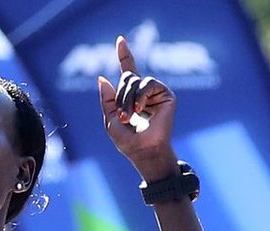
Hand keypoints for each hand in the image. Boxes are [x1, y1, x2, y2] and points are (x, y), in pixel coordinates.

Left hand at [97, 36, 177, 177]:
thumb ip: (107, 99)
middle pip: (127, 77)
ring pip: (136, 80)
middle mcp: (145, 92)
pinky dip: (140, 96)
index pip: (128, 70)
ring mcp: (157, 93)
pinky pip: (149, 83)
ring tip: (129, 116)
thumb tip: (102, 77)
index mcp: (132, 96)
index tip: (121, 39)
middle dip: (120, 96)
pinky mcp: (167, 96)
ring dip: (128, 98)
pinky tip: (140, 110)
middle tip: (122, 117)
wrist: (143, 151)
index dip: (124, 55)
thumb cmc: (127, 140)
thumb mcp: (110, 118)